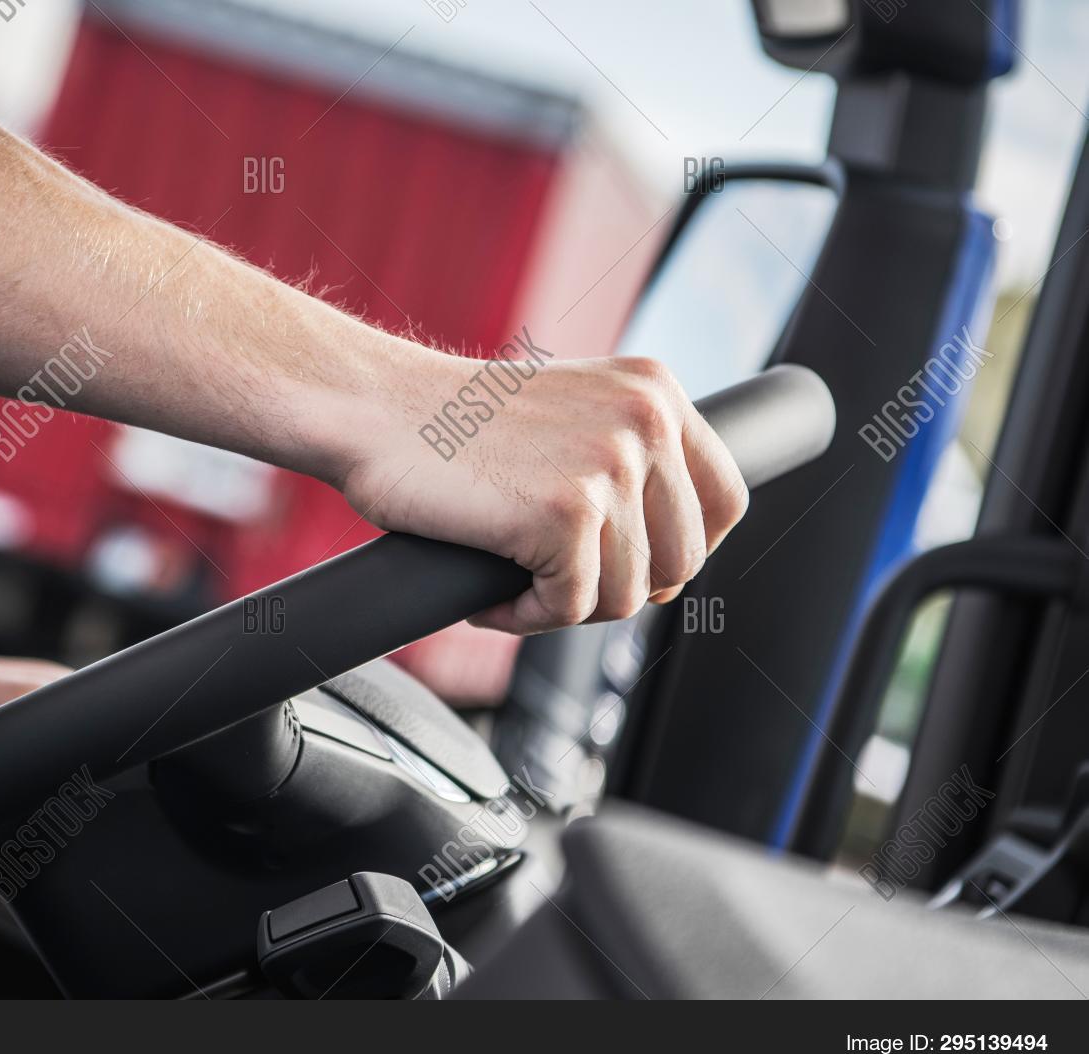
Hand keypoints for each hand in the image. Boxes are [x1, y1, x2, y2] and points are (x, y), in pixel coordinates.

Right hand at [338, 354, 747, 634]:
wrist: (372, 410)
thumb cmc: (451, 425)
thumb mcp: (570, 414)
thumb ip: (628, 457)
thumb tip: (672, 556)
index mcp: (655, 390)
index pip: (726, 499)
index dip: (683, 551)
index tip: (632, 565)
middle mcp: (646, 420)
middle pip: (682, 560)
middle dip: (617, 587)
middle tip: (553, 580)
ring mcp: (611, 465)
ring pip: (627, 594)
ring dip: (563, 605)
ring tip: (512, 582)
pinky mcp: (567, 513)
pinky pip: (570, 608)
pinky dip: (524, 617)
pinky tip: (491, 595)